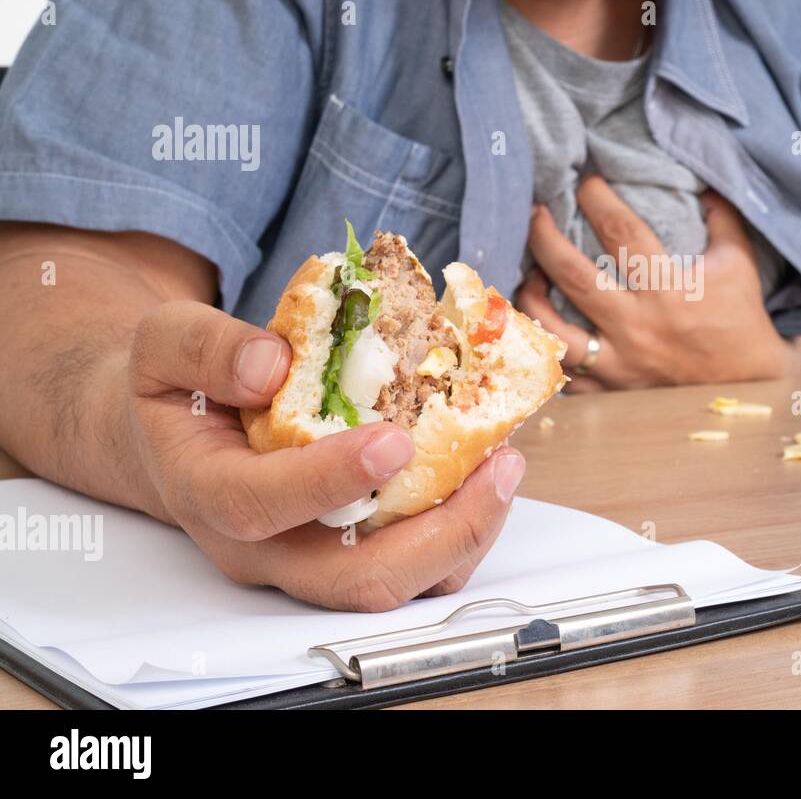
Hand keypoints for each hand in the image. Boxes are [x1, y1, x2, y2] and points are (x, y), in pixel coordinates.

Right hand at [123, 300, 521, 610]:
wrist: (177, 437)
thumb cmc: (180, 392)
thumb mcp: (166, 343)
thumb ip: (206, 348)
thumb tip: (271, 365)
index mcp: (208, 492)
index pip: (262, 506)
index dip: (331, 480)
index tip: (394, 440)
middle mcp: (263, 548)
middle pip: (353, 581)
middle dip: (438, 534)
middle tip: (496, 466)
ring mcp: (311, 562)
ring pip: (398, 585)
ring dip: (465, 535)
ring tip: (505, 467)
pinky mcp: (351, 556)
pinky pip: (417, 565)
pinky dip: (463, 528)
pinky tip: (488, 471)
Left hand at [519, 177, 794, 389]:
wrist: (749, 382)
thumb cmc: (741, 318)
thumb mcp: (738, 263)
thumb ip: (721, 218)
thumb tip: (702, 181)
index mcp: (668, 290)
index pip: (622, 234)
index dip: (598, 201)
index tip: (585, 181)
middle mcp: (637, 326)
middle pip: (574, 276)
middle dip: (545, 238)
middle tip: (535, 213)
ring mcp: (620, 364)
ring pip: (553, 331)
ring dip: (532, 299)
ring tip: (529, 276)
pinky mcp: (611, 390)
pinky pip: (563, 373)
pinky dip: (545, 351)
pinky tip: (537, 328)